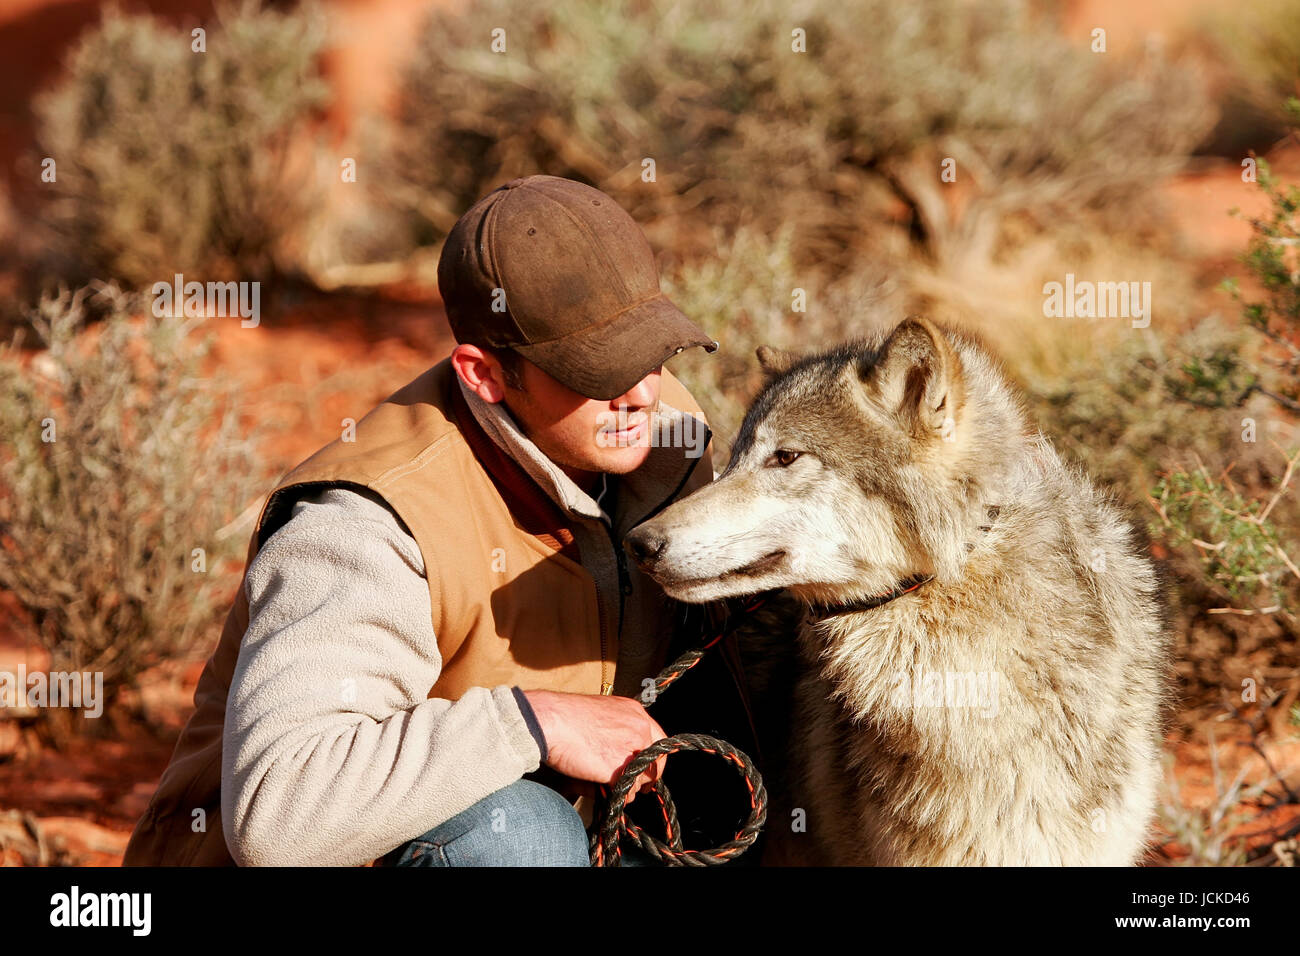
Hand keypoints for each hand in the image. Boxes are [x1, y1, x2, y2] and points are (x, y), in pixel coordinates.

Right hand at [523, 690, 668, 803]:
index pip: (658, 739)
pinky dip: (616, 794)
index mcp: (634, 712)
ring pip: (642, 780)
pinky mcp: (619, 768)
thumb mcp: (601, 714)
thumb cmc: (565, 717)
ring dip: (627, 787)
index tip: (647, 770)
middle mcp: (639, 728)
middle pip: (655, 762)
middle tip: (635, 787)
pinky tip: (602, 788)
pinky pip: (627, 791)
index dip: (653, 758)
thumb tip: (622, 755)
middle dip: (645, 777)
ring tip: (607, 784)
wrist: (550, 720)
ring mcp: (632, 748)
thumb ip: (617, 730)